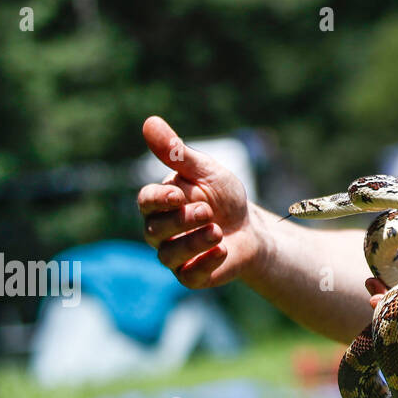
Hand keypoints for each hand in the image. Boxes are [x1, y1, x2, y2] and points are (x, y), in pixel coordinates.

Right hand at [137, 115, 257, 288]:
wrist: (252, 227)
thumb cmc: (224, 196)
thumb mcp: (205, 170)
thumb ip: (176, 152)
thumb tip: (149, 121)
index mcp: (161, 203)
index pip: (146, 202)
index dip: (159, 199)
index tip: (179, 194)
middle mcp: (160, 231)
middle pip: (154, 229)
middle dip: (181, 220)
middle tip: (207, 211)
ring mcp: (174, 255)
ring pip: (167, 255)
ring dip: (193, 242)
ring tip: (217, 231)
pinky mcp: (191, 275)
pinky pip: (187, 277)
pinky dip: (205, 263)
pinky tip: (222, 250)